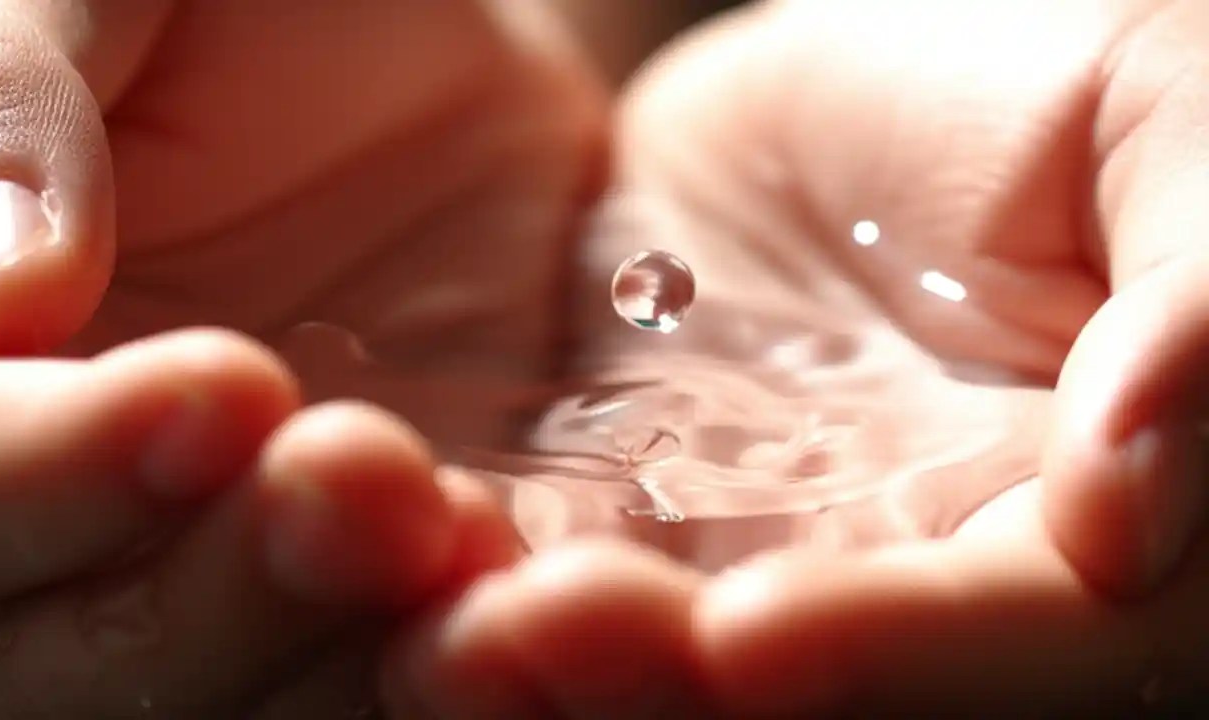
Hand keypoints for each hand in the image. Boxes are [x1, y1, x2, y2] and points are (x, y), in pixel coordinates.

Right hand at [0, 0, 604, 715]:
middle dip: (228, 584)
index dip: (44, 467)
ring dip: (356, 643)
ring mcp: (249, 549)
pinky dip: (473, 647)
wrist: (408, 52)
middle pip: (92, 642)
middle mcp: (90, 499)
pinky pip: (413, 652)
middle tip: (360, 479)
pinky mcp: (403, 560)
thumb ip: (0, 96)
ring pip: (256, 687)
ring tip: (462, 531)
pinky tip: (543, 574)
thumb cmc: (234, 10)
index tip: (213, 389)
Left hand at [380, 1, 1208, 715]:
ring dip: (546, 665)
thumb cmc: (1045, 87)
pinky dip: (471, 582)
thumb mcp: (1165, 128)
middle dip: (664, 691)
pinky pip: (546, 570)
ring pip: (657, 661)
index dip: (896, 653)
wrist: (869, 78)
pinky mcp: (625, 509)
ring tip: (441, 631)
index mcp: (1078, 520)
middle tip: (526, 642)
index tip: (749, 632)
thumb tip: (1134, 507)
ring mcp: (762, 553)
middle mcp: (915, 575)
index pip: (1015, 640)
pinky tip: (391, 546)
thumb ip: (1198, 305)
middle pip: (811, 698)